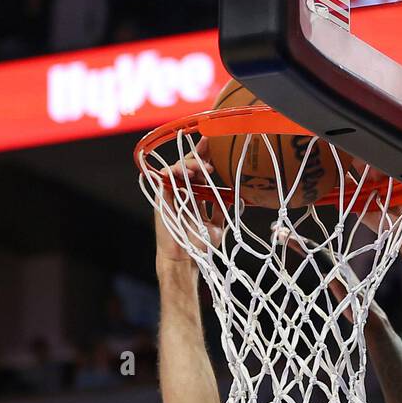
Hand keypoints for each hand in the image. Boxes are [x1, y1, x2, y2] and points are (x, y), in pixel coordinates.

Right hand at [155, 139, 223, 268]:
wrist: (185, 258)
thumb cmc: (200, 245)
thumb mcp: (217, 227)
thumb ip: (223, 211)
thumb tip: (239, 200)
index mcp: (197, 195)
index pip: (201, 171)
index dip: (206, 156)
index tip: (215, 144)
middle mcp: (184, 191)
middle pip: (189, 165)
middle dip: (198, 153)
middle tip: (208, 150)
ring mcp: (173, 193)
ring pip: (178, 168)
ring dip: (189, 164)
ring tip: (202, 168)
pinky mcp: (162, 197)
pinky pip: (163, 177)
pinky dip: (171, 172)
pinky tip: (179, 171)